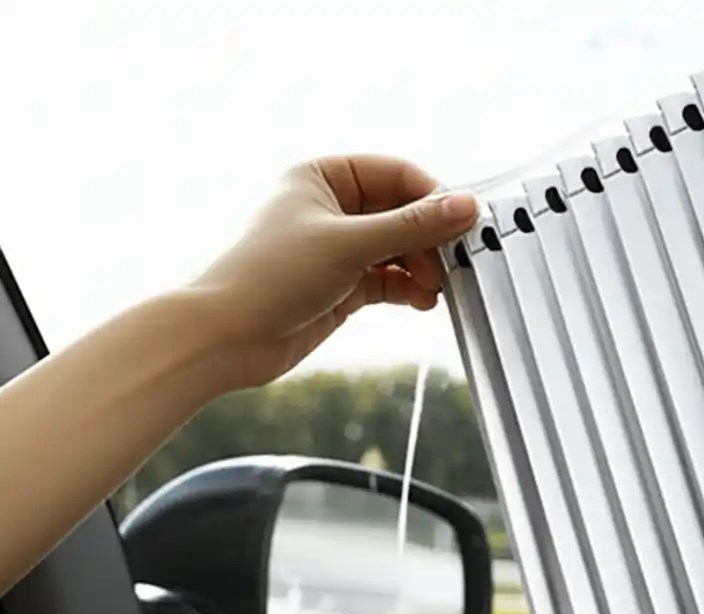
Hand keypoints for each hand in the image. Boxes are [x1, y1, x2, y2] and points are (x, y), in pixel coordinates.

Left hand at [188, 155, 478, 386]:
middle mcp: (331, 207)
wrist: (225, 338)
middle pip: (402, 212)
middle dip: (430, 238)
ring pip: (399, 248)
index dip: (433, 196)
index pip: (396, 174)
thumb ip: (412, 225)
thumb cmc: (269, 276)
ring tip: (436, 287)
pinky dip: (409, 289)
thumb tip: (467, 206)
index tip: (464, 221)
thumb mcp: (349, 243)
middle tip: (455, 261)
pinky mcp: (343, 285)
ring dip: (423, 266)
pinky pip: (389, 278)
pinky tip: (422, 301)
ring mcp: (338, 248)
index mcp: (322, 176)